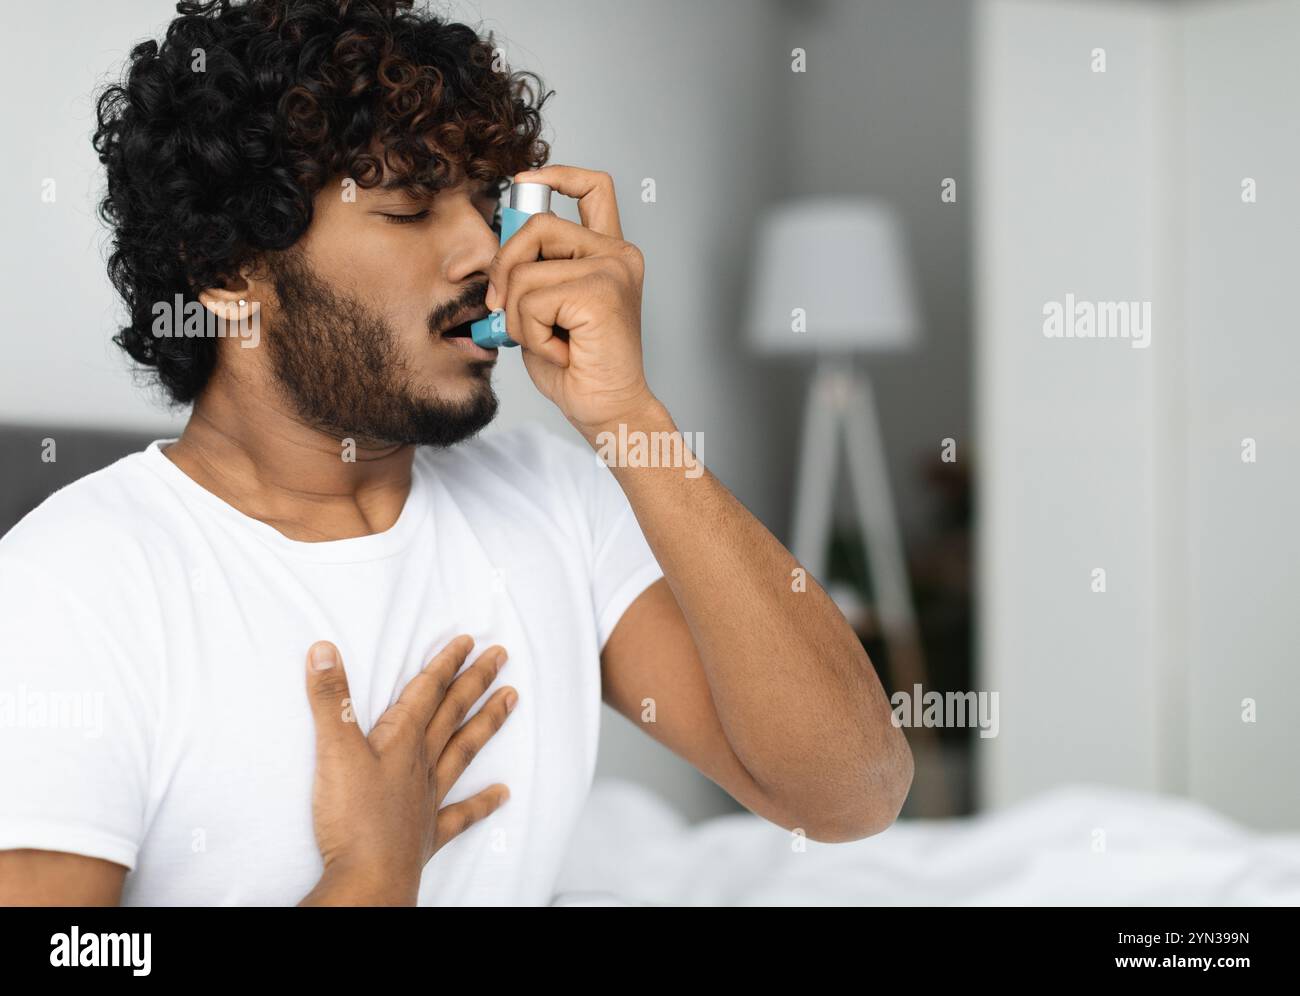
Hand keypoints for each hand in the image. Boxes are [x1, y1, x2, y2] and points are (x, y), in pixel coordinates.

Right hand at [297, 635, 516, 905]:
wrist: (369, 878)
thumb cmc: (352, 818)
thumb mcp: (334, 750)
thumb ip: (330, 700)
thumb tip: (323, 650)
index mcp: (401, 741)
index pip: (428, 692)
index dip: (446, 664)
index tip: (469, 641)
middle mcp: (421, 764)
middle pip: (453, 713)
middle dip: (476, 681)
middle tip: (502, 656)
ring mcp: (428, 798)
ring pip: (464, 751)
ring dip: (487, 722)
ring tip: (513, 699)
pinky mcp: (428, 832)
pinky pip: (462, 814)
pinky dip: (484, 803)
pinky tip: (505, 794)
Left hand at [485, 164, 659, 437]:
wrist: (607, 409)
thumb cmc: (578, 368)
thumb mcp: (543, 308)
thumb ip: (532, 272)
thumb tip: (498, 251)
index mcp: (609, 254)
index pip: (592, 188)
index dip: (557, 175)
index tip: (523, 183)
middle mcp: (617, 255)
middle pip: (538, 225)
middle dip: (505, 266)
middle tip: (501, 308)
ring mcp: (613, 270)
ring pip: (526, 271)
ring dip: (519, 316)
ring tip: (548, 340)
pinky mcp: (601, 292)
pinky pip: (532, 299)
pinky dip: (531, 332)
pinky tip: (559, 349)